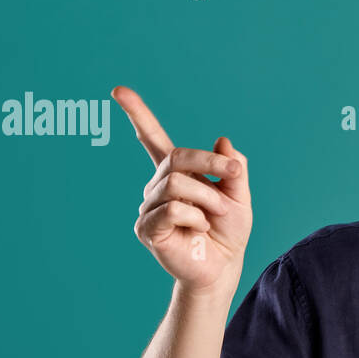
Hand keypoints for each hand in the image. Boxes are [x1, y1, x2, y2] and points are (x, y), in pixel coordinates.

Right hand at [117, 85, 252, 294]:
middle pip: (177, 158)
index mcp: (176, 173)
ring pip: (177, 184)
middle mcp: (157, 186)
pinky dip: (195, 217)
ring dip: (207, 198)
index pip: (152, 139)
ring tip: (215, 216)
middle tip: (234, 177)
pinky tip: (199, 229)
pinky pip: (172, 209)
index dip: (137, 115)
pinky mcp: (147, 228)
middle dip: (211, 163)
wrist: (223, 267)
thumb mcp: (239, 195)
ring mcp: (149, 207)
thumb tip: (223, 139)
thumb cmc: (229, 232)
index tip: (119, 90)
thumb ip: (233, 168)